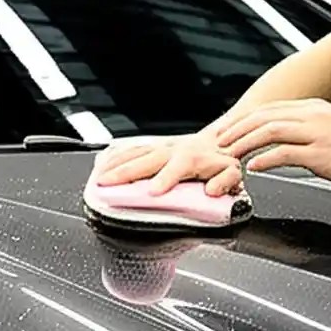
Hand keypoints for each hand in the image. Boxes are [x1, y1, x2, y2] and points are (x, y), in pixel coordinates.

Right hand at [94, 132, 243, 196]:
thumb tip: (214, 189)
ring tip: (98, 177)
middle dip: (124, 172)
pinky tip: (102, 162)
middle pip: (145, 160)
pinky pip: (131, 149)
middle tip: (106, 184)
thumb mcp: (232, 172)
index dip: (166, 178)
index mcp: (191, 158)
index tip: (154, 192)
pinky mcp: (153, 146)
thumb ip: (225, 181)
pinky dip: (115, 156)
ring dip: (114, 165)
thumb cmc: (222, 161)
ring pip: (134, 153)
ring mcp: (160, 147)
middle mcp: (172, 150)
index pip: (177, 168)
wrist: (218, 138)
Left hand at [216, 99, 330, 188]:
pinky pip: (284, 153)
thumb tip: (293, 150)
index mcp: (315, 110)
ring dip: (244, 143)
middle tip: (219, 144)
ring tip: (228, 156)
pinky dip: (263, 159)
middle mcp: (313, 116)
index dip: (245, 121)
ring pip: (269, 131)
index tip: (229, 132)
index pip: (270, 110)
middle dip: (236, 130)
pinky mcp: (322, 153)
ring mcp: (317, 133)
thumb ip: (312, 136)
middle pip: (263, 117)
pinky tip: (252, 168)